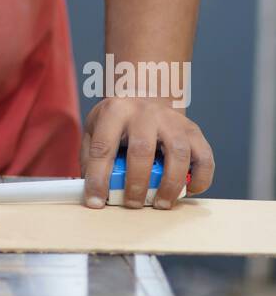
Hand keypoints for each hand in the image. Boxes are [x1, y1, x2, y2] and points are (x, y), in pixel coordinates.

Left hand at [80, 97, 214, 208]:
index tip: (96, 202)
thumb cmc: (118, 120)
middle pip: (142, 150)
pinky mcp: (193, 131)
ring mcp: (172, 120)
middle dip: (137, 183)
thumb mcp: (95, 128)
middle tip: (132, 204)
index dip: (98, 179)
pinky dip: (200, 179)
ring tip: (160, 203)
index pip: (103, 148)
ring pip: (177, 153)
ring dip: (169, 184)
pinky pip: (204, 158)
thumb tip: (93, 193)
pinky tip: (188, 191)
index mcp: (115, 112)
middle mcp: (145, 113)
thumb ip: (91, 158)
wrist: (146, 92)